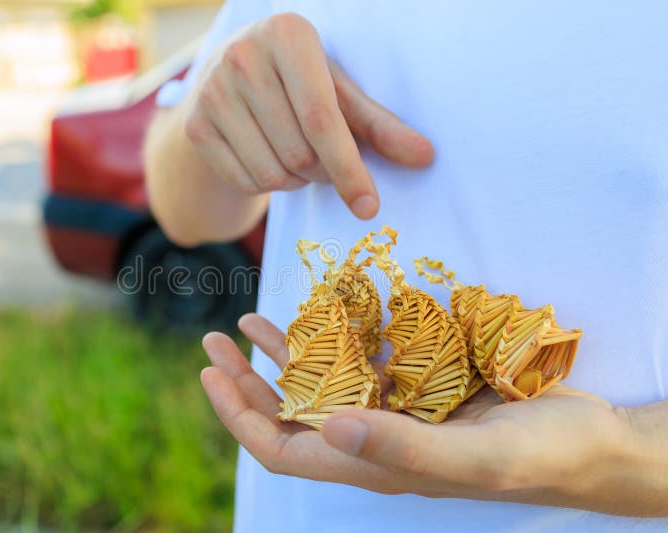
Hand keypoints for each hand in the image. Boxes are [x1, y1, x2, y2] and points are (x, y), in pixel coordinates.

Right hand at [184, 13, 433, 219]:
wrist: (226, 79)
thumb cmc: (297, 83)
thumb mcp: (337, 90)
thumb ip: (378, 125)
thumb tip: (425, 157)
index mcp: (287, 34)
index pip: (322, 119)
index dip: (349, 168)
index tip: (369, 206)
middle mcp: (242, 56)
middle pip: (300, 152)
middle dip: (324, 172)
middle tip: (327, 162)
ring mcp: (211, 91)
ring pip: (273, 173)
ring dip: (297, 180)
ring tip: (298, 156)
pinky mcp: (194, 125)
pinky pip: (247, 182)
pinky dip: (268, 185)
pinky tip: (268, 158)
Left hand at [200, 314, 663, 516]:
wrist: (585, 440)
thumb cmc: (534, 455)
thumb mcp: (470, 454)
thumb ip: (399, 445)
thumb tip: (324, 429)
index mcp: (371, 462)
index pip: (283, 449)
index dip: (241, 416)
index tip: (212, 375)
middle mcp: (371, 439)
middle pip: (289, 416)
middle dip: (246, 382)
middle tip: (213, 342)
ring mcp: (392, 412)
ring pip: (318, 385)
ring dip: (281, 358)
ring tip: (247, 324)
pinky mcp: (415, 387)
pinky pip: (358, 362)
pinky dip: (332, 339)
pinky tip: (316, 314)